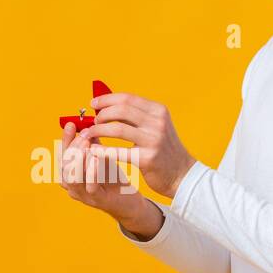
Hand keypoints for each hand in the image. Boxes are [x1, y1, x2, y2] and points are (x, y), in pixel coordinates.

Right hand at [58, 121, 146, 220]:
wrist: (128, 200)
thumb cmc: (112, 178)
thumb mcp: (100, 157)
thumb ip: (92, 144)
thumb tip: (88, 123)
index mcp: (69, 174)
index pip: (62, 154)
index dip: (66, 138)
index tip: (73, 124)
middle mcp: (71, 185)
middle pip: (64, 164)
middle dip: (74, 146)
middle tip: (86, 134)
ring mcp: (82, 195)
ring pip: (72, 176)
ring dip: (80, 158)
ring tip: (89, 145)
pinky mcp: (96, 200)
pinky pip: (89, 186)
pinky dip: (91, 171)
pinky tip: (97, 159)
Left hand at [75, 92, 196, 197]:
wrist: (182, 174)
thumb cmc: (164, 150)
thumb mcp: (156, 126)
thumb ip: (136, 116)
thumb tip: (108, 105)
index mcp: (158, 111)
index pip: (127, 98)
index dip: (106, 99)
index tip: (93, 104)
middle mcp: (158, 122)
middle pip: (121, 110)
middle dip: (102, 114)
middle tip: (93, 122)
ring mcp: (154, 140)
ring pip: (117, 129)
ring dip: (98, 131)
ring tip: (89, 134)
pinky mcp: (148, 159)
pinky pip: (118, 152)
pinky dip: (102, 150)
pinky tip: (94, 151)